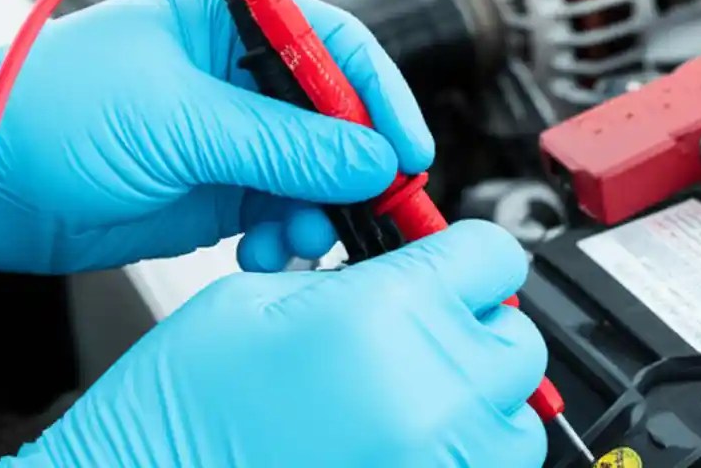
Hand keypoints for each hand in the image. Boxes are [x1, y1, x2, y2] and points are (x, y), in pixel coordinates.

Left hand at [0, 0, 431, 273]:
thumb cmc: (45, 111)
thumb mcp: (177, 120)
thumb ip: (282, 144)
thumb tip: (368, 158)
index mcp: (230, 23)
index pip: (335, 46)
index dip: (379, 95)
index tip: (407, 147)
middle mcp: (240, 76)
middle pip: (337, 115)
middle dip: (357, 164)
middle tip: (377, 204)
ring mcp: (235, 137)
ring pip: (317, 172)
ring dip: (320, 208)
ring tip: (301, 234)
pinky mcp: (222, 190)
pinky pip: (284, 212)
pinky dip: (288, 235)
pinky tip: (268, 249)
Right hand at [0, 221, 548, 467]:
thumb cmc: (180, 407)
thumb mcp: (259, 297)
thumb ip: (359, 282)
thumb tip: (409, 281)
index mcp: (385, 314)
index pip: (494, 255)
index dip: (472, 253)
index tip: (456, 265)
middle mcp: (429, 392)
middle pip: (520, 338)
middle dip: (480, 328)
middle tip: (431, 337)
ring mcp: (437, 462)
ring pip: (519, 420)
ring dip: (487, 402)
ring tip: (430, 400)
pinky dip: (469, 455)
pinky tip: (417, 444)